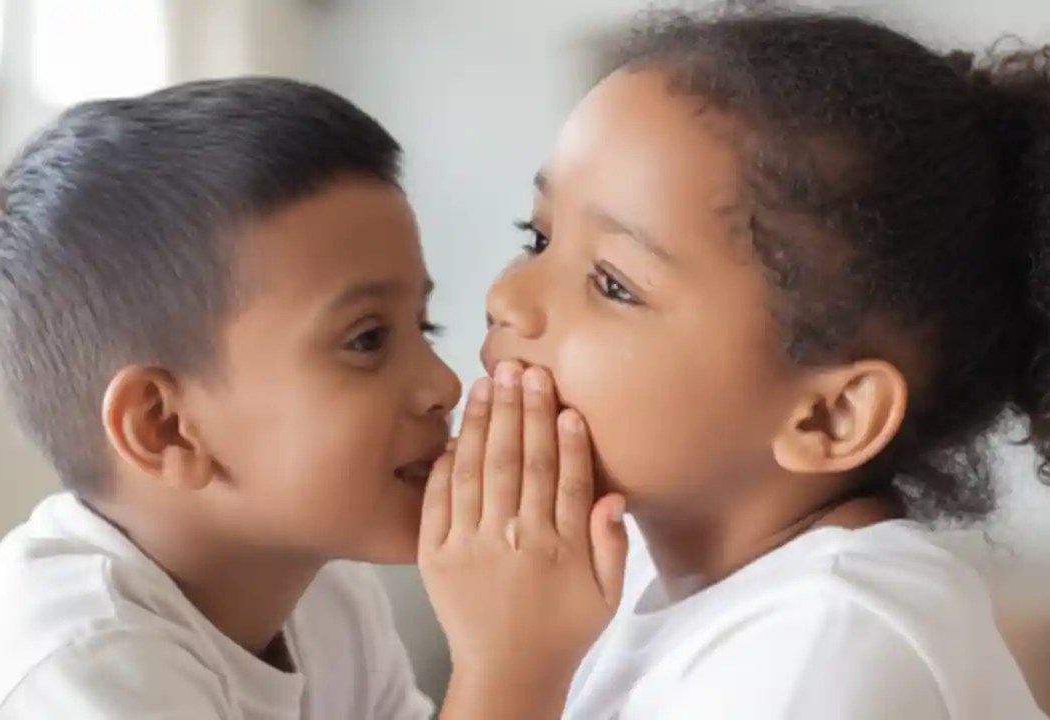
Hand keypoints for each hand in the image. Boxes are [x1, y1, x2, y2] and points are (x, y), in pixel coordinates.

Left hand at [420, 361, 627, 712]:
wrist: (507, 674)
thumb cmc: (561, 632)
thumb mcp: (605, 596)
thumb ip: (611, 544)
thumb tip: (612, 495)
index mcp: (560, 548)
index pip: (564, 479)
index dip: (566, 438)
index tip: (565, 403)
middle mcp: (516, 541)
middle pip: (521, 463)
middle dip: (523, 410)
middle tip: (523, 369)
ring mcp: (472, 546)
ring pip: (480, 472)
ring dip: (486, 423)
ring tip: (490, 383)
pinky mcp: (437, 556)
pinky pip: (440, 501)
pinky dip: (448, 464)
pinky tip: (458, 433)